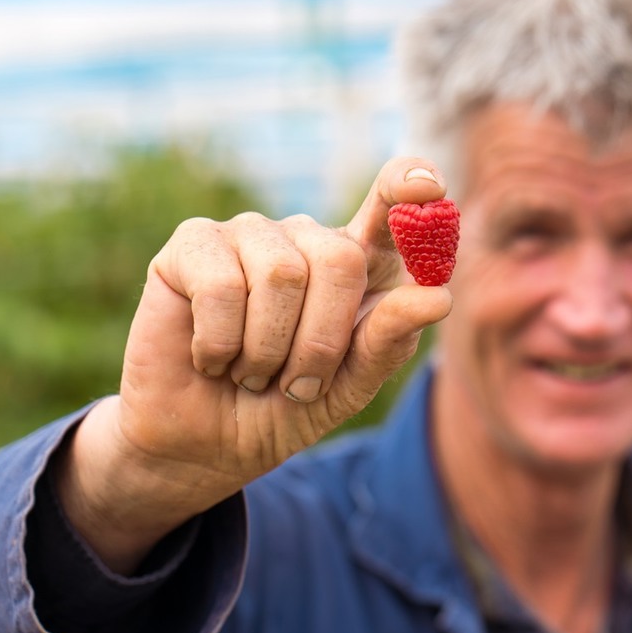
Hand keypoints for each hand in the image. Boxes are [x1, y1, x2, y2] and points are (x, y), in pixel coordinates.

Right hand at [56, 158, 452, 572]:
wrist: (205, 446)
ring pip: (282, 274)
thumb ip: (389, 341)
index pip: (390, 207)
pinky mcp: (194, 244)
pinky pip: (222, 285)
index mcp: (356, 264)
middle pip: (339, 257)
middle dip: (323, 340)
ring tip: (250, 373)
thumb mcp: (347, 388)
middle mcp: (305, 239)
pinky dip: (221, 343)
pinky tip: (211, 359)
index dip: (406, 186)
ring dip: (268, 349)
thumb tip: (438, 297)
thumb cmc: (284, 409)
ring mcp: (249, 235)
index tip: (429, 187)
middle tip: (299, 384)